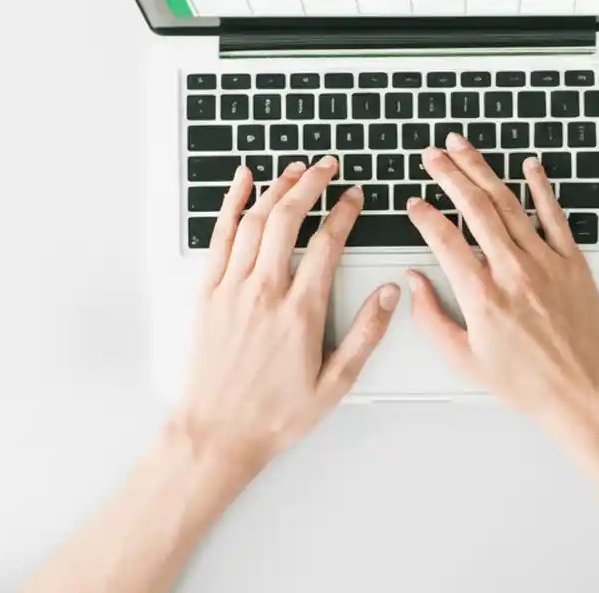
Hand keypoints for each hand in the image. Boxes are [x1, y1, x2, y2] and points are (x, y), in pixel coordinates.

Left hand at [176, 157, 399, 466]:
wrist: (217, 432)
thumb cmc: (275, 414)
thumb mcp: (336, 384)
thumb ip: (366, 334)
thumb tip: (390, 293)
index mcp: (300, 312)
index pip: (326, 243)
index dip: (344, 213)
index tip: (355, 197)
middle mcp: (264, 292)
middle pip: (288, 218)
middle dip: (312, 185)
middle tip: (328, 167)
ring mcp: (231, 289)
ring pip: (255, 221)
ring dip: (277, 188)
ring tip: (296, 170)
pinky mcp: (207, 293)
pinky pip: (220, 237)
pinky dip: (231, 204)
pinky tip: (242, 182)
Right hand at [406, 134, 598, 425]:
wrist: (584, 392)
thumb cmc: (528, 384)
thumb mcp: (465, 360)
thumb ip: (431, 319)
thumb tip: (414, 284)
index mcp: (482, 297)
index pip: (445, 239)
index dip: (424, 215)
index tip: (413, 202)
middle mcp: (514, 272)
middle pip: (475, 208)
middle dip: (449, 174)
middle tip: (433, 154)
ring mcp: (546, 263)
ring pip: (510, 203)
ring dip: (483, 171)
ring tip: (464, 148)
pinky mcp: (572, 263)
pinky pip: (554, 216)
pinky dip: (542, 187)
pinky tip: (530, 166)